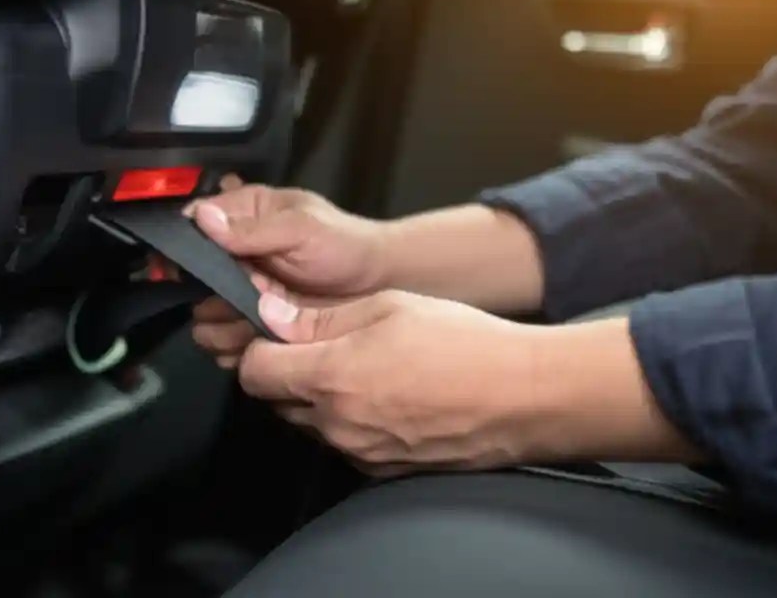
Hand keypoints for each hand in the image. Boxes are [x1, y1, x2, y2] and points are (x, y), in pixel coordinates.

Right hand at [188, 177, 388, 365]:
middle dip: (207, 298)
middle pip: (190, 281)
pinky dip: (235, 347)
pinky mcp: (255, 323)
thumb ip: (252, 229)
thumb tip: (201, 217)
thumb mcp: (301, 228)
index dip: (179, 249)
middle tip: (236, 303)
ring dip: (222, 327)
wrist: (378, 284)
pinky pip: (226, 341)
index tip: (176, 272)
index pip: (191, 227)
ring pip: (205, 317)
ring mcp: (243, 292)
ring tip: (251, 325)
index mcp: (242, 216)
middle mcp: (234, 254)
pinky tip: (257, 343)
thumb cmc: (343, 245)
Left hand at [237, 290, 701, 476]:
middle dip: (288, 372)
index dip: (259, 348)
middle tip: (325, 345)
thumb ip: (322, 317)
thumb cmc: (464, 344)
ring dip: (319, 398)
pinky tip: (387, 397)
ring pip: (309, 424)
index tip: (277, 333)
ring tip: (365, 369)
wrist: (523, 396)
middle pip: (276, 400)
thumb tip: (274, 317)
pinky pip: (344, 444)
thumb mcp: (388, 306)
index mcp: (331, 376)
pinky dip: (350, 421)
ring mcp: (359, 452)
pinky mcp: (382, 471)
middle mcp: (337, 422)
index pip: (253, 371)